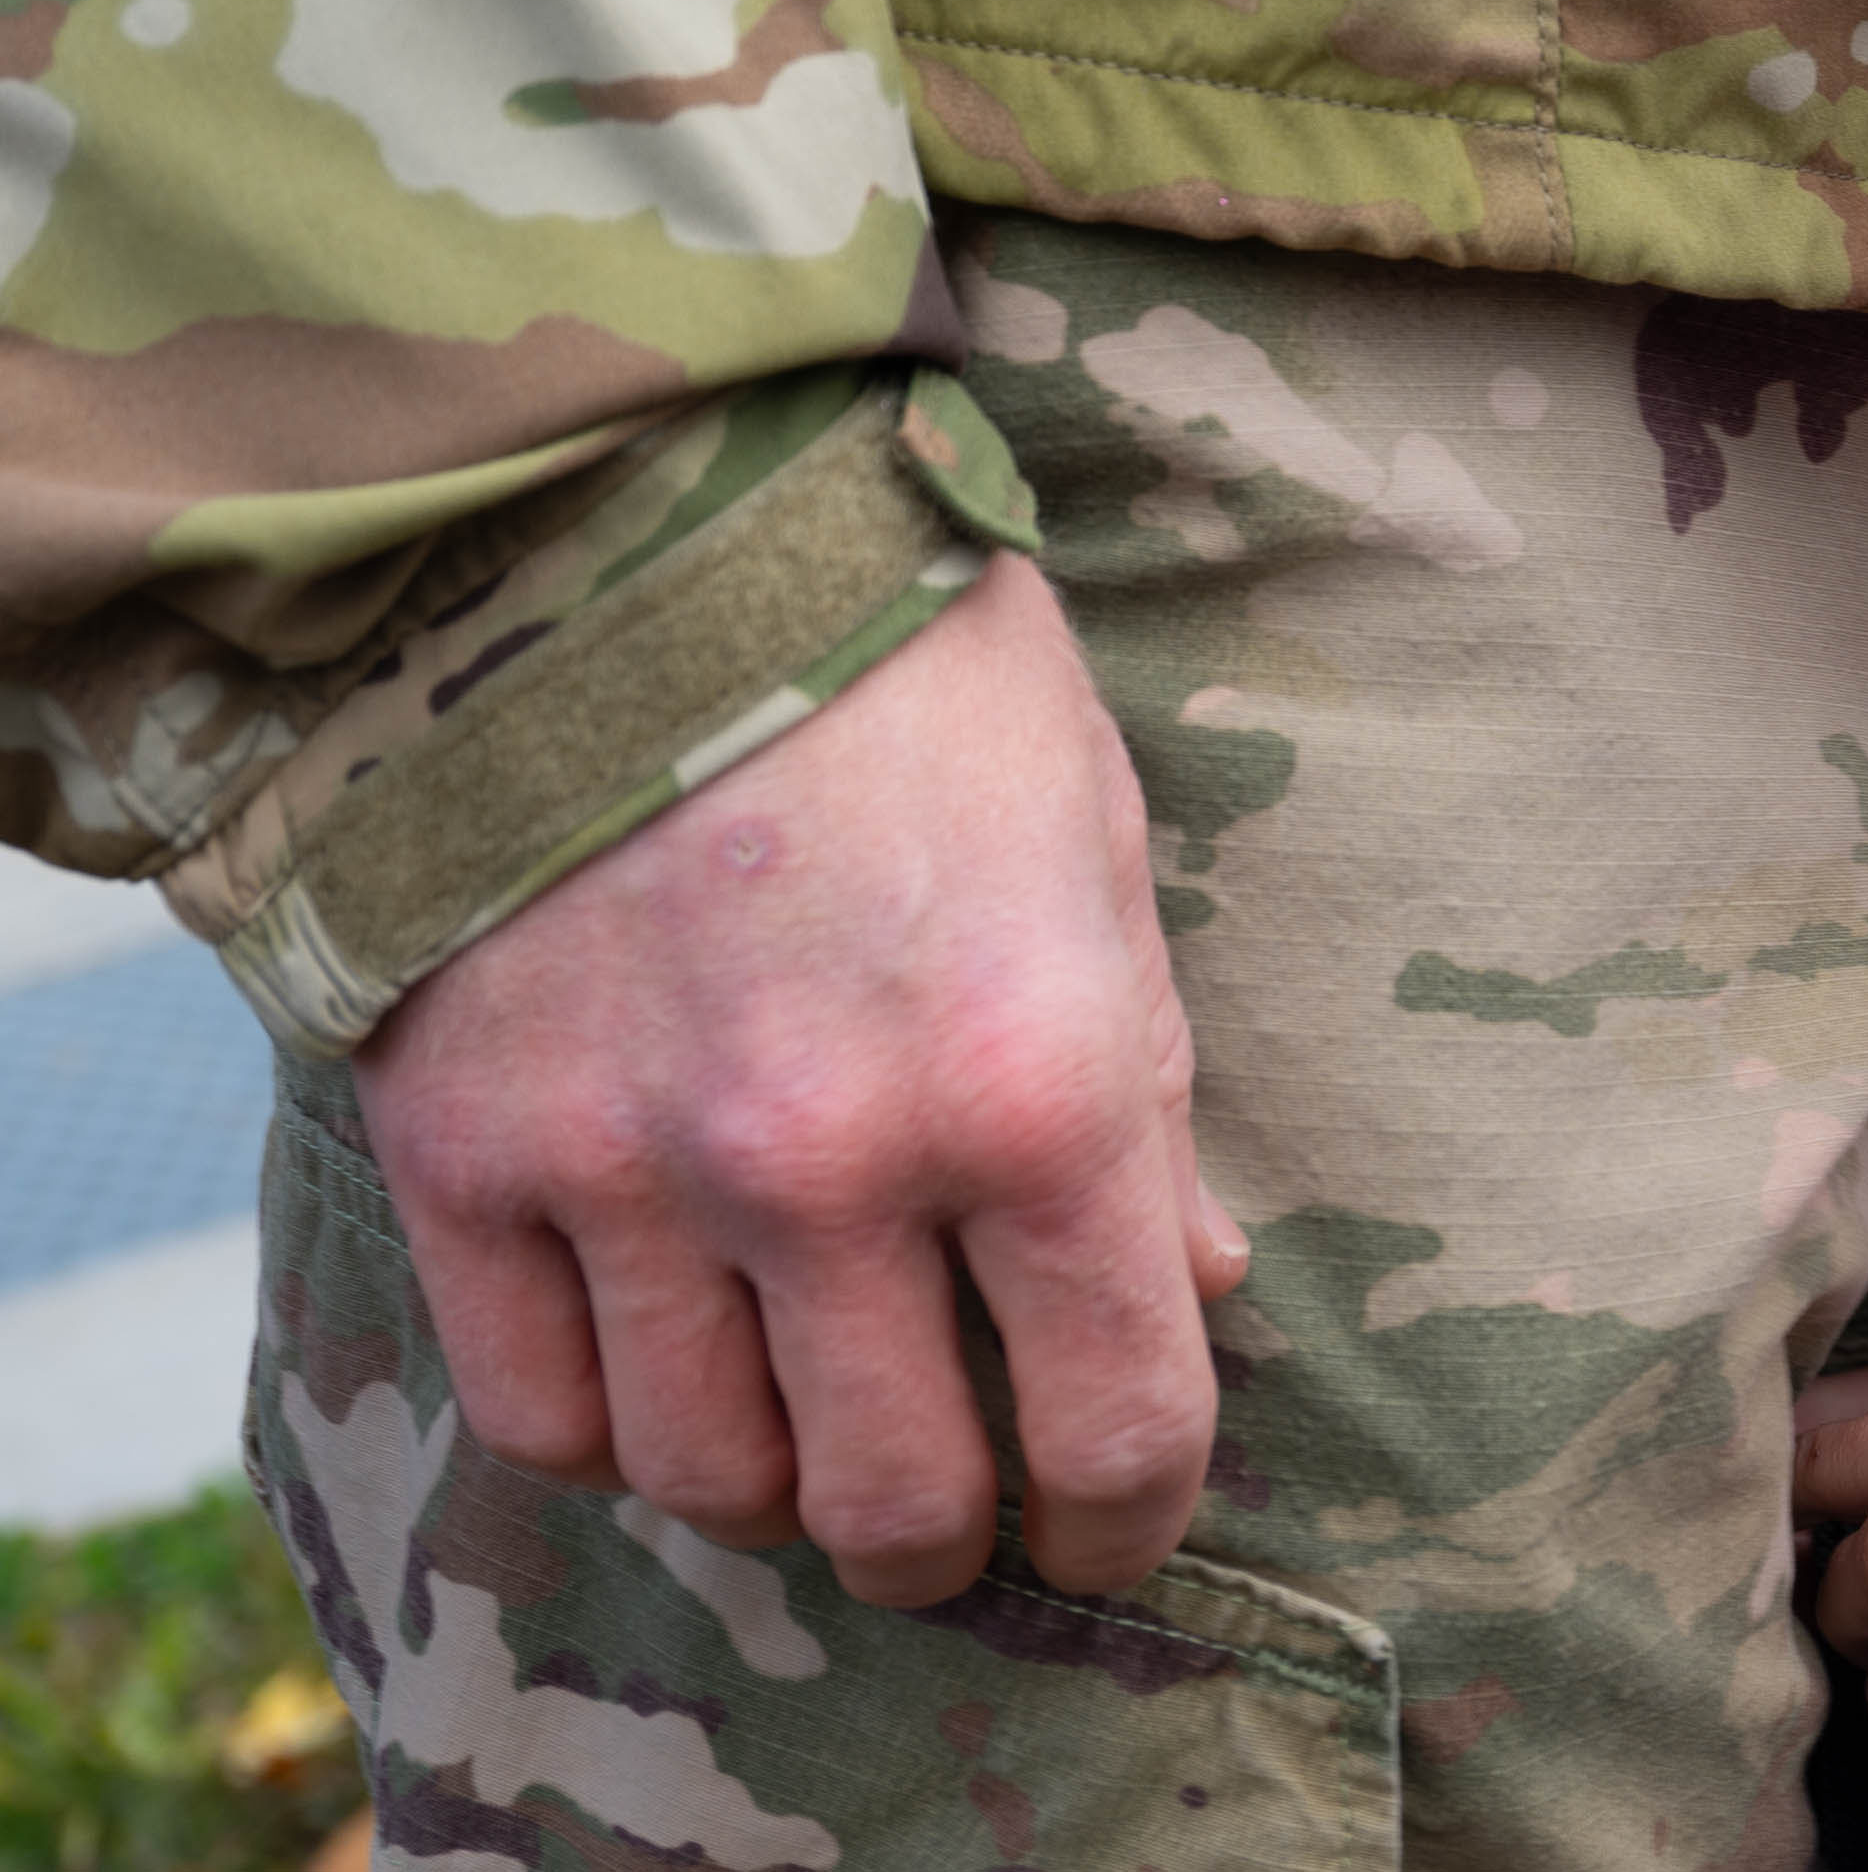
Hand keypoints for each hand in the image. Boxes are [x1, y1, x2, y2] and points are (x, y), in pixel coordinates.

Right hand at [357, 548, 1245, 1607]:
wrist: (636, 531)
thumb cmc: (914, 675)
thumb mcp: (1098, 856)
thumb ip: (1144, 1092)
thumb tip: (1194, 1279)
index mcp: (1037, 1085)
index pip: (1115, 1419)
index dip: (1129, 1516)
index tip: (1116, 1526)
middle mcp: (834, 1161)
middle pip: (897, 1499)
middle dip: (945, 1539)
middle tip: (956, 1509)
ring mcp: (634, 1167)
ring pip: (710, 1477)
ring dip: (779, 1488)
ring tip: (811, 1425)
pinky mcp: (469, 1148)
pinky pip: (542, 1405)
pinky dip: (616, 1428)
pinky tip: (667, 1368)